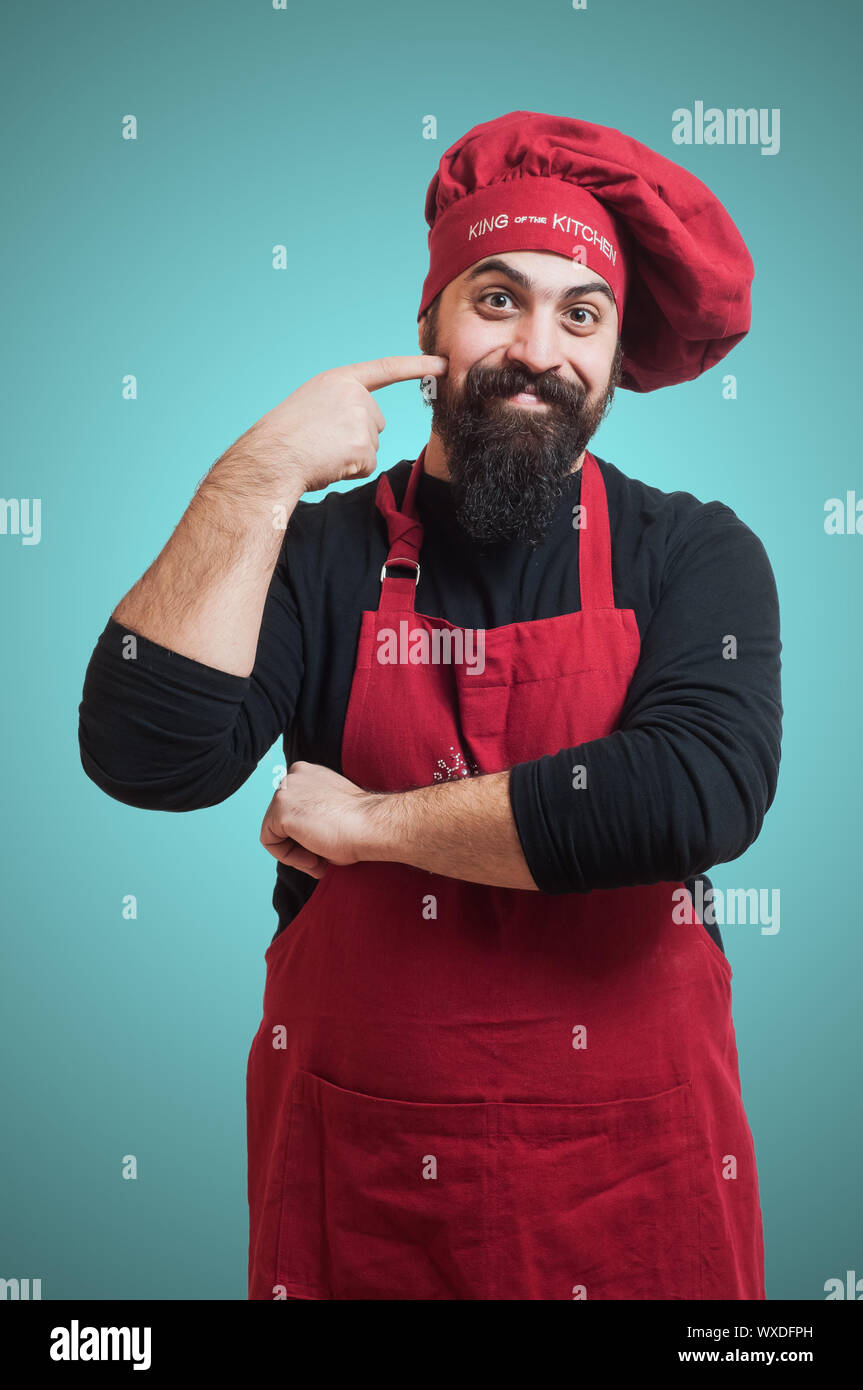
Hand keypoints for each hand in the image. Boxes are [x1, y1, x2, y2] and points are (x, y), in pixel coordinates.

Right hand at [239, 354, 447, 494]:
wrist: (270, 458)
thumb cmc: (283, 437)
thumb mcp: (311, 405)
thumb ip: (339, 406)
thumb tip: (360, 431)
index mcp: (339, 380)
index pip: (385, 370)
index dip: (416, 366)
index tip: (443, 364)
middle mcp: (354, 394)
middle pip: (376, 422)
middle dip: (356, 437)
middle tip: (322, 442)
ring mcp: (361, 419)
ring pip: (372, 445)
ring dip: (351, 455)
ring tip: (321, 452)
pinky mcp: (364, 446)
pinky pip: (367, 465)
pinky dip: (350, 471)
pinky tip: (328, 463)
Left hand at [259, 761, 383, 877]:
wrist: (374, 825)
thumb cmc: (361, 824)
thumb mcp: (330, 810)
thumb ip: (311, 813)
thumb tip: (299, 833)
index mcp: (307, 772)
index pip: (291, 807)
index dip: (304, 832)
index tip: (323, 846)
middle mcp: (292, 776)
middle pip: (279, 818)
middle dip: (298, 842)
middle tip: (321, 860)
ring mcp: (284, 791)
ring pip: (273, 830)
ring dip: (295, 852)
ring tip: (319, 862)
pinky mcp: (280, 811)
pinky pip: (271, 842)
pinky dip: (288, 857)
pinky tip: (314, 860)